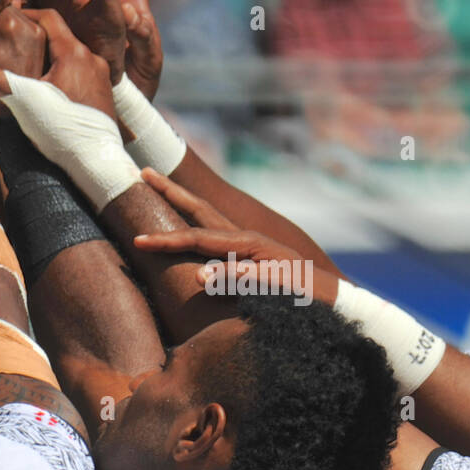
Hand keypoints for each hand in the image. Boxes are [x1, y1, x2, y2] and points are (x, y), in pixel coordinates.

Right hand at [0, 8, 116, 122]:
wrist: (97, 162)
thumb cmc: (64, 130)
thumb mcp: (27, 103)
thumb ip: (1, 84)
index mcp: (75, 53)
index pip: (50, 18)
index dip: (28, 15)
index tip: (10, 20)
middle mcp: (93, 60)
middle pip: (61, 37)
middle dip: (38, 39)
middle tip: (16, 46)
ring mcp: (102, 78)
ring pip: (71, 57)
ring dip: (52, 59)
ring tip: (30, 70)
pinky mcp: (104, 95)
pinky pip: (81, 74)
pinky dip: (64, 74)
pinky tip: (50, 91)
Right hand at [133, 170, 315, 294]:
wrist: (331, 297)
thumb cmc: (304, 293)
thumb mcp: (273, 286)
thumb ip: (238, 278)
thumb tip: (199, 276)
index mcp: (247, 242)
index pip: (197, 238)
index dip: (167, 240)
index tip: (138, 240)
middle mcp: (245, 237)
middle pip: (199, 209)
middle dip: (170, 192)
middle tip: (143, 172)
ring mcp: (248, 244)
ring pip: (206, 218)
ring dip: (181, 203)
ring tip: (158, 187)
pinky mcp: (250, 254)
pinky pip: (215, 236)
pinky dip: (195, 225)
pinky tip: (186, 225)